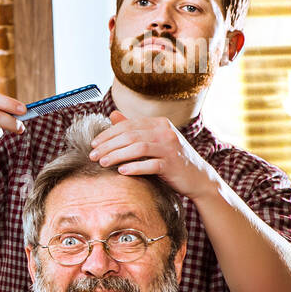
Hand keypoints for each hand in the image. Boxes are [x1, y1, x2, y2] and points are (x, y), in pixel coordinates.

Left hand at [90, 110, 219, 199]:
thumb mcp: (153, 140)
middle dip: (108, 145)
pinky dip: (135, 167)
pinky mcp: (173, 165)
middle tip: (92, 155)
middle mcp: (166, 132)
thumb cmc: (171, 158)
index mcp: (159, 124)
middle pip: (130, 136)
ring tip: (102, 163)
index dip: (108, 134)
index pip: (128, 125)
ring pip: (138, 148)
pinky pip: (151, 165)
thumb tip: (112, 114)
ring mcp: (170, 148)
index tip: (93, 144)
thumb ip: (133, 128)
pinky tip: (121, 171)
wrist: (197, 177)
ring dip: (117, 155)